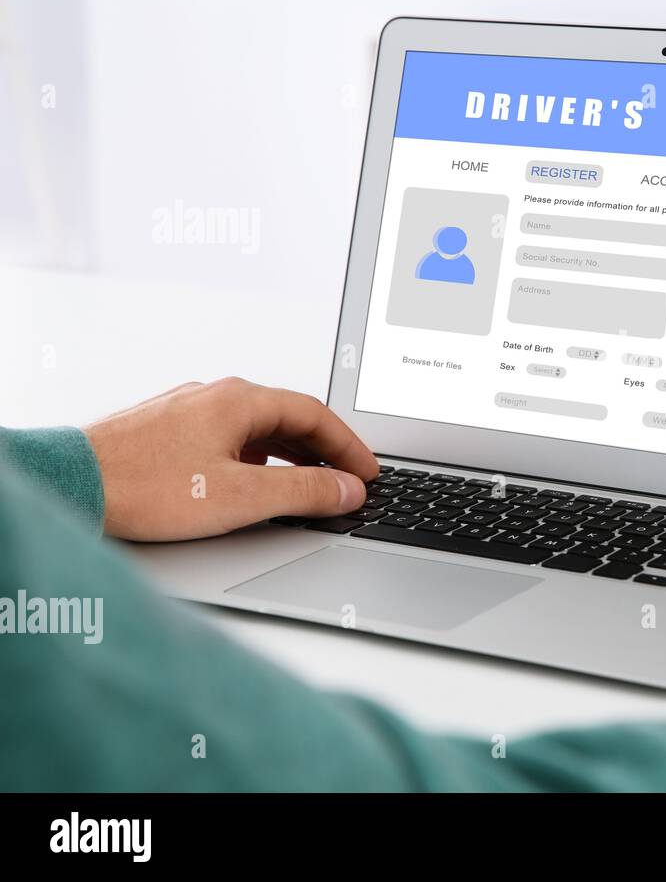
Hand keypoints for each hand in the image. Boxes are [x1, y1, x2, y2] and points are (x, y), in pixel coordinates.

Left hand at [84, 378, 379, 540]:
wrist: (71, 485)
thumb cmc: (144, 487)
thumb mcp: (241, 496)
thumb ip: (304, 492)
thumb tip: (347, 489)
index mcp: (239, 400)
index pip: (316, 415)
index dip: (349, 446)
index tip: (367, 472)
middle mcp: (215, 396)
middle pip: (288, 417)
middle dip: (324, 451)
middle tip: (347, 480)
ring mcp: (188, 411)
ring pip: (257, 428)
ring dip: (291, 455)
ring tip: (310, 484)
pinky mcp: (166, 432)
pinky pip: (229, 438)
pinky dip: (257, 458)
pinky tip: (252, 483)